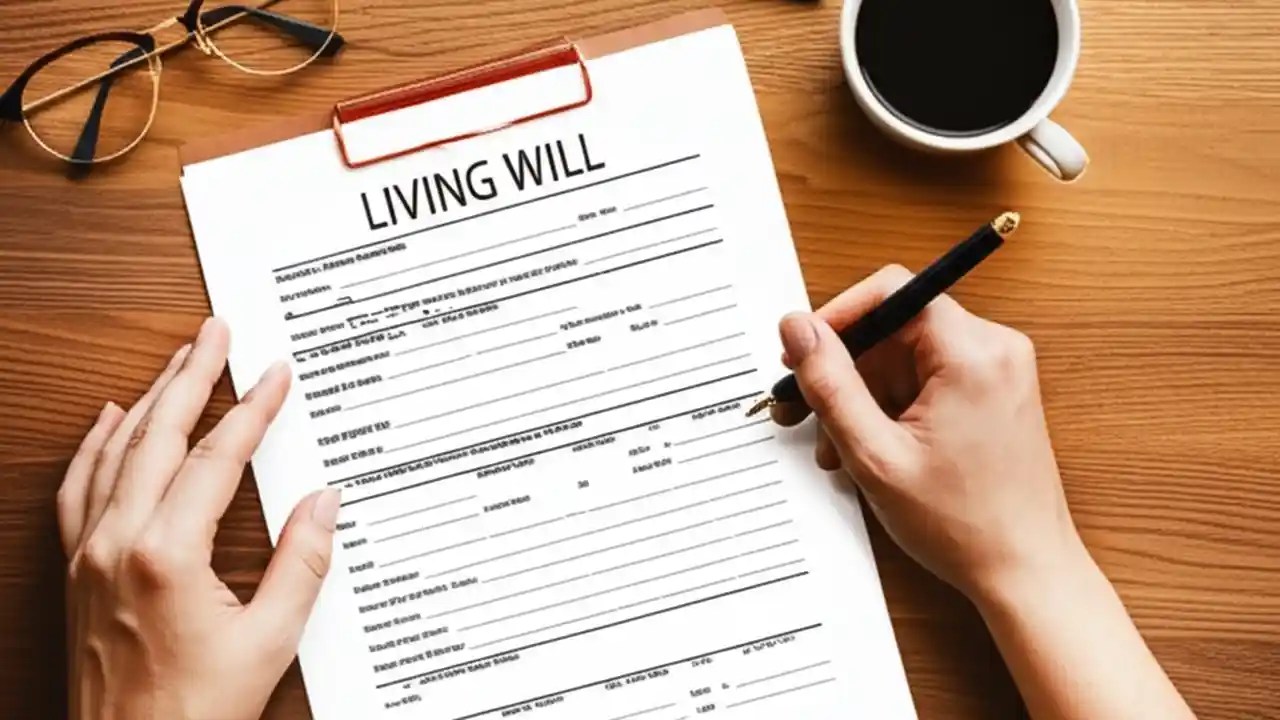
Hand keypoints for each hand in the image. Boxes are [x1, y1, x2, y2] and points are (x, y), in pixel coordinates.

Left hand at [57, 318, 338, 719]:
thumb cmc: (195, 712)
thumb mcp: (269, 641)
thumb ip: (302, 564)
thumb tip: (324, 502)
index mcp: (166, 554)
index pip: (216, 459)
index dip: (252, 411)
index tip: (276, 376)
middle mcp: (116, 544)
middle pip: (157, 436)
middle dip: (192, 377)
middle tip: (216, 331)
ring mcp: (87, 556)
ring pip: (114, 453)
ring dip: (149, 400)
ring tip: (178, 361)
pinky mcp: (75, 572)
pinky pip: (77, 489)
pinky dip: (94, 446)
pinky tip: (108, 420)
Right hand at [772, 265, 1086, 603]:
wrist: (1025, 572)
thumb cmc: (967, 525)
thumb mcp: (875, 454)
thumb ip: (830, 384)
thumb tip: (798, 330)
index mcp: (973, 353)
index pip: (891, 292)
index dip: (837, 318)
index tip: (803, 350)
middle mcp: (993, 350)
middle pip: (895, 327)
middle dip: (845, 369)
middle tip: (805, 407)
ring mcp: (996, 372)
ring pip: (905, 357)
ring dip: (864, 395)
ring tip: (838, 444)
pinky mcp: (991, 393)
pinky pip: (926, 379)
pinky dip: (891, 407)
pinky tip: (870, 447)